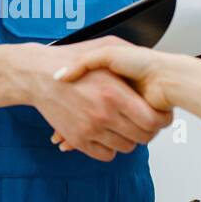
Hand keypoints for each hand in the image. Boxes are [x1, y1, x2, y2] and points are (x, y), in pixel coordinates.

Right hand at [17, 39, 172, 161]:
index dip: (161, 120)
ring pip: (126, 147)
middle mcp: (104, 114)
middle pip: (143, 137)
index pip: (152, 120)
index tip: (161, 116)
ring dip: (129, 139)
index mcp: (115, 93)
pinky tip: (109, 134)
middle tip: (145, 122)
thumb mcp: (105, 47)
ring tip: (125, 126)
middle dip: (148, 130)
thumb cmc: (69, 60)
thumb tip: (153, 63)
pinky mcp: (78, 139)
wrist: (38, 75)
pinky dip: (110, 148)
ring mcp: (91, 129)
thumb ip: (131, 53)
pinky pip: (106, 155)